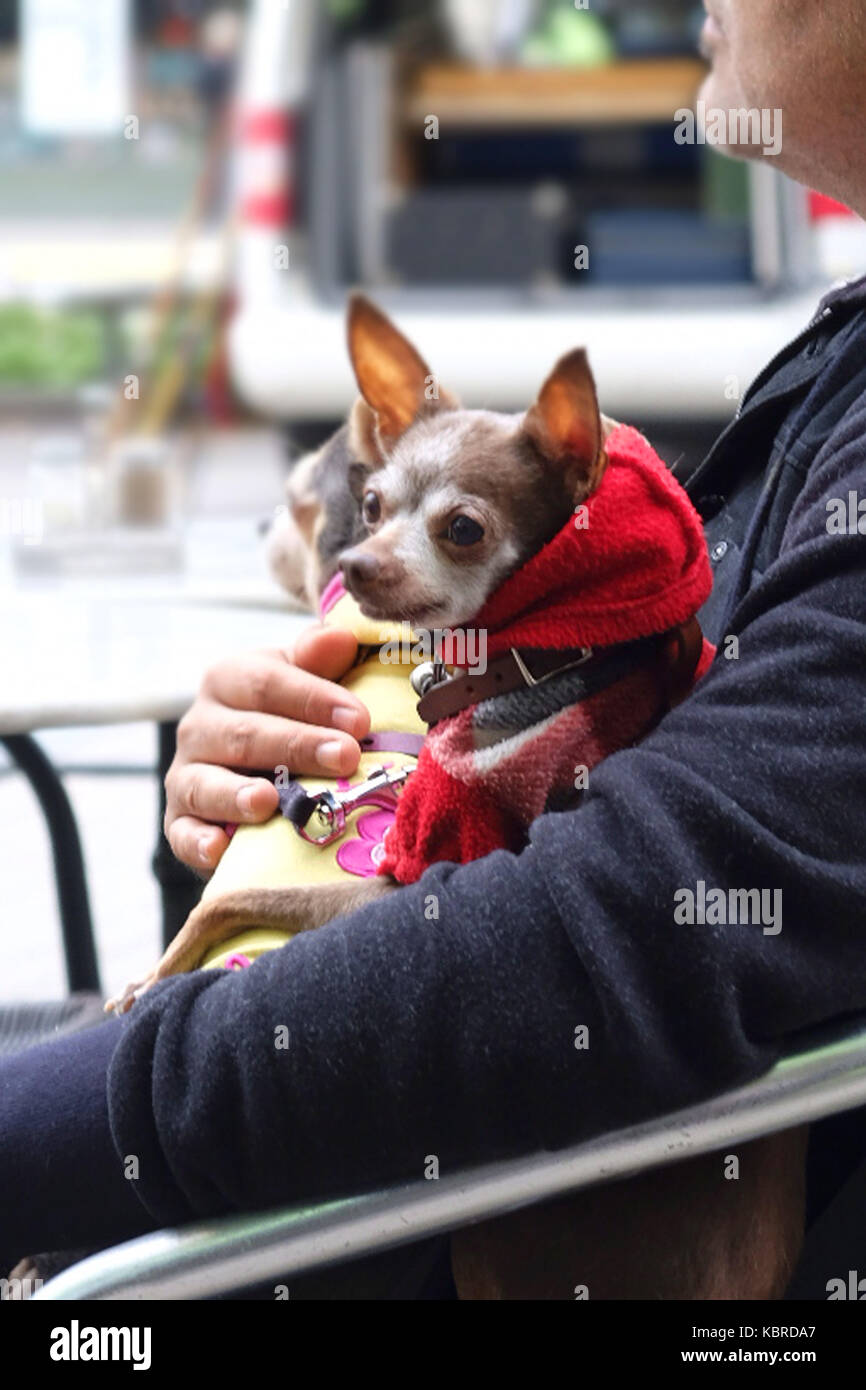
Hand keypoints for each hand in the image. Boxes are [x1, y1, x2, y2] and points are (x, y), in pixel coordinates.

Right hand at [165, 625, 369, 871]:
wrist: (254, 767)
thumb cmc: (290, 716)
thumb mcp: (304, 680)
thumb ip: (319, 660)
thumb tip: (340, 637)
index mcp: (229, 680)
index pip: (267, 682)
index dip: (314, 698)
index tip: (360, 719)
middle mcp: (200, 725)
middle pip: (244, 733)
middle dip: (296, 745)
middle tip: (344, 757)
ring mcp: (186, 775)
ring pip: (205, 782)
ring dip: (236, 794)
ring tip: (269, 801)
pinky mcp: (179, 822)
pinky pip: (183, 833)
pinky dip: (198, 842)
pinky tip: (220, 849)